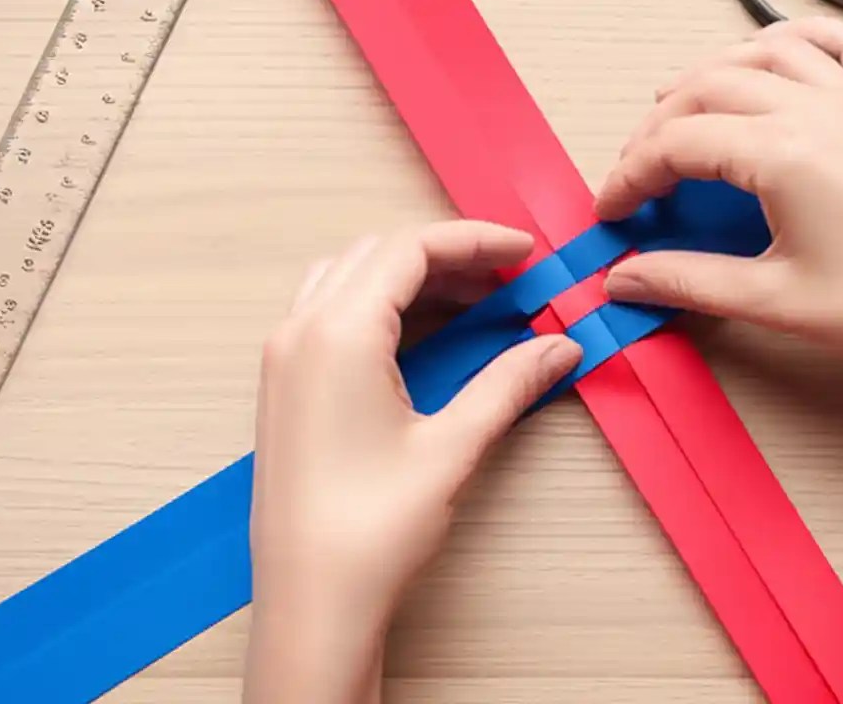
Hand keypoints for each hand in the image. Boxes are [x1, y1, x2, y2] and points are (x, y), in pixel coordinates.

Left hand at [245, 222, 580, 703]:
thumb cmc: (370, 529)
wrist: (311, 601)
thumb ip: (509, 384)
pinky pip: (330, 314)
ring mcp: (284, 360)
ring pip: (349, 279)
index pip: (410, 250)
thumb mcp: (453, 447)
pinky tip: (425, 336)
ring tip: (474, 301)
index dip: (475, 241)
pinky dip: (380, 306)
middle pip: (378, 255)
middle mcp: (299, 332)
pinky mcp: (284, 388)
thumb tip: (558, 347)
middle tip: (508, 277)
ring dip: (411, 277)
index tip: (524, 252)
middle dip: (447, 255)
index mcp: (337, 333)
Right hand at [595, 17, 842, 390]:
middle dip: (658, 125)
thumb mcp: (774, 301)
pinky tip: (779, 56)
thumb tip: (628, 279)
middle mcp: (824, 110)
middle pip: (709, 87)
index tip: (614, 209)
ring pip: (768, 51)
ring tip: (683, 102)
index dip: (631, 175)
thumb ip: (688, 281)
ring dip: (715, 70)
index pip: (678, 142)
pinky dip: (799, 40)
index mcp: (787, 152)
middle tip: (638, 172)